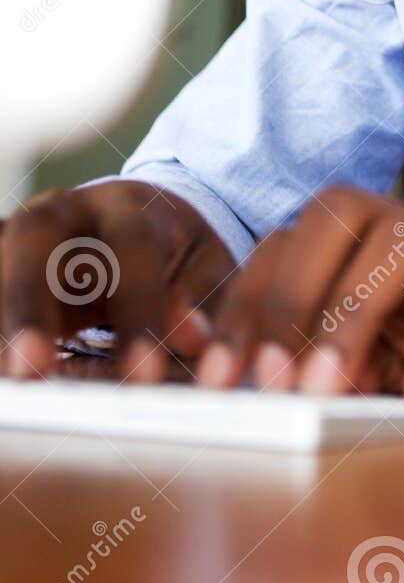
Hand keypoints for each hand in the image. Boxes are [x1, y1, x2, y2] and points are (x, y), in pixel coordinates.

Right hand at [0, 181, 234, 382]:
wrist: (142, 220)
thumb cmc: (176, 251)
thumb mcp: (205, 268)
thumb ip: (202, 302)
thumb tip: (195, 340)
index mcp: (129, 205)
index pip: (132, 246)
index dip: (138, 310)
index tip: (145, 375)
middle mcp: (65, 211)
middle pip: (35, 239)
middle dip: (29, 303)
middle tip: (30, 368)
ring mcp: (22, 233)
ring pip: (0, 261)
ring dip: (1, 316)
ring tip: (8, 377)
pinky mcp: (1, 262)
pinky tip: (2, 372)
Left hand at [196, 187, 403, 400]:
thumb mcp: (386, 355)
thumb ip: (327, 359)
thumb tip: (247, 383)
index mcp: (365, 240)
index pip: (287, 242)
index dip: (244, 305)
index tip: (217, 379)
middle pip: (335, 216)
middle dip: (289, 296)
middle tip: (267, 380)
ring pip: (401, 243)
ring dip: (353, 314)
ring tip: (326, 389)